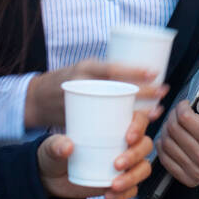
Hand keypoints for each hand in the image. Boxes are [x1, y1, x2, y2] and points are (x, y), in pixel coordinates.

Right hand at [25, 59, 167, 129]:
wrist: (35, 100)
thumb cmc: (66, 80)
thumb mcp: (81, 68)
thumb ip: (103, 71)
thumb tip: (135, 68)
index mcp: (84, 68)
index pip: (111, 68)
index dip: (133, 71)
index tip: (154, 72)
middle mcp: (84, 85)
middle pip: (117, 90)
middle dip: (143, 92)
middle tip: (162, 92)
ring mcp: (82, 106)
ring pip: (115, 110)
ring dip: (139, 111)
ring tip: (157, 110)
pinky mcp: (80, 122)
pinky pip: (104, 127)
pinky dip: (122, 128)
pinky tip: (137, 130)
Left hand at [37, 109, 153, 198]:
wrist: (51, 178)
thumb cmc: (56, 152)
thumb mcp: (52, 146)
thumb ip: (57, 145)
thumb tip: (67, 147)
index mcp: (113, 126)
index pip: (138, 119)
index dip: (139, 125)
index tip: (128, 136)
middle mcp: (123, 143)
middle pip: (145, 145)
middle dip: (135, 155)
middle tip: (116, 164)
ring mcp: (125, 164)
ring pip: (144, 167)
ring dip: (133, 177)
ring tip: (113, 185)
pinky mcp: (121, 182)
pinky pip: (134, 188)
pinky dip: (126, 193)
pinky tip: (109, 195)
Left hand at [155, 101, 198, 187]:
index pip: (185, 118)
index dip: (182, 107)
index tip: (185, 105)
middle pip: (174, 129)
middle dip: (172, 116)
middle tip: (177, 113)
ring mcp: (196, 172)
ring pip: (167, 142)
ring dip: (166, 129)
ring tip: (173, 124)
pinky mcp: (187, 179)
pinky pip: (164, 158)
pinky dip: (162, 145)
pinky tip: (169, 138)